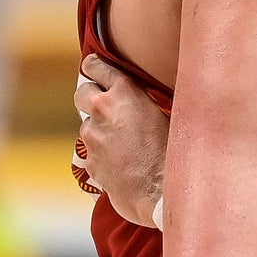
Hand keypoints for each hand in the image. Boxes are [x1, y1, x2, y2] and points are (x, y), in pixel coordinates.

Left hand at [75, 54, 170, 228]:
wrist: (163, 190)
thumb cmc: (175, 151)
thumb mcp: (168, 113)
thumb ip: (146, 101)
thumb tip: (145, 97)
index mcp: (124, 92)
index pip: (96, 66)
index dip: (95, 67)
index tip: (94, 68)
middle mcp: (103, 111)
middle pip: (81, 92)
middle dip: (91, 96)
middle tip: (106, 105)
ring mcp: (93, 138)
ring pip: (87, 126)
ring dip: (99, 130)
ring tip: (123, 143)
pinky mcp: (89, 162)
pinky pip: (91, 152)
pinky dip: (101, 155)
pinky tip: (122, 163)